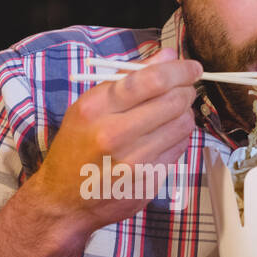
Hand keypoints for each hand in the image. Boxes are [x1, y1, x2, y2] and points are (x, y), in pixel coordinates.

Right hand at [32, 46, 200, 232]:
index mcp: (96, 110)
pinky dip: (177, 137)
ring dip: (184, 113)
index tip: (191, 67)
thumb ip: (127, 79)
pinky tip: (161, 138)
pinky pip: (179, 148)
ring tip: (170, 113)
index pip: (151, 80)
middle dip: (185, 90)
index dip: (179, 70)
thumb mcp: (88, 107)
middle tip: (183, 89)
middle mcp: (114, 135)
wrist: (64, 200)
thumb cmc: (75, 148)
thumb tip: (168, 56)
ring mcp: (134, 162)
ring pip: (183, 125)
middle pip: (173, 101)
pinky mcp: (149, 181)